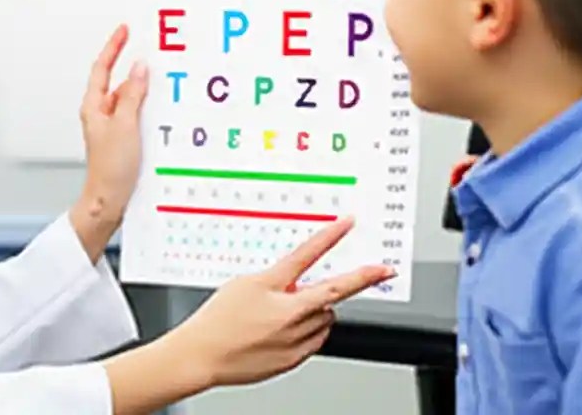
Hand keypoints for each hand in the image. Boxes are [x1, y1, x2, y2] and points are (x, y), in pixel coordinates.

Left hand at [70, 24, 147, 259]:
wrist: (109, 202)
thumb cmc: (110, 169)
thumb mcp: (125, 126)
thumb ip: (133, 95)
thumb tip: (138, 68)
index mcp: (95, 107)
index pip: (102, 69)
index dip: (113, 47)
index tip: (124, 30)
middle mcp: (103, 114)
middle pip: (120, 83)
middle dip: (135, 67)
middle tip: (154, 51)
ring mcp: (115, 128)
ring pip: (132, 100)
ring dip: (146, 91)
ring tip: (165, 80)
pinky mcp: (127, 141)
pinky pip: (139, 117)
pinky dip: (151, 110)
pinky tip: (166, 110)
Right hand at [169, 218, 394, 386]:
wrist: (202, 355)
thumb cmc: (217, 321)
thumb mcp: (244, 284)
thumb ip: (276, 278)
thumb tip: (297, 281)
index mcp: (274, 287)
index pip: (308, 254)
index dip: (331, 236)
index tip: (349, 224)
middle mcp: (290, 314)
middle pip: (334, 293)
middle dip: (353, 282)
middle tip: (378, 273)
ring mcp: (294, 339)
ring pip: (327, 318)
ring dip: (319, 310)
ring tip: (291, 312)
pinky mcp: (294, 359)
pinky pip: (316, 340)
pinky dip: (311, 331)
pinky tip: (286, 330)